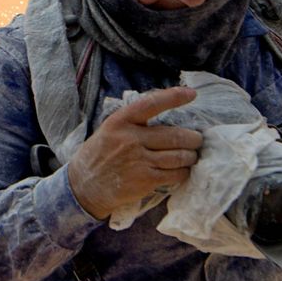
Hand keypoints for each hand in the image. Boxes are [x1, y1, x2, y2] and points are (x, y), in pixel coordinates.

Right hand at [67, 87, 202, 220]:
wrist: (84, 186)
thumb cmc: (101, 155)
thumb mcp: (110, 130)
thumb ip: (134, 122)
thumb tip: (169, 115)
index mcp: (121, 121)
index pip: (152, 103)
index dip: (174, 97)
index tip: (192, 94)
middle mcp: (130, 139)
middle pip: (175, 135)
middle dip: (193, 138)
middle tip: (197, 139)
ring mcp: (138, 160)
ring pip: (179, 156)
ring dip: (191, 156)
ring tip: (192, 156)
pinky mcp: (145, 180)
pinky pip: (175, 173)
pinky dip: (183, 172)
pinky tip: (182, 171)